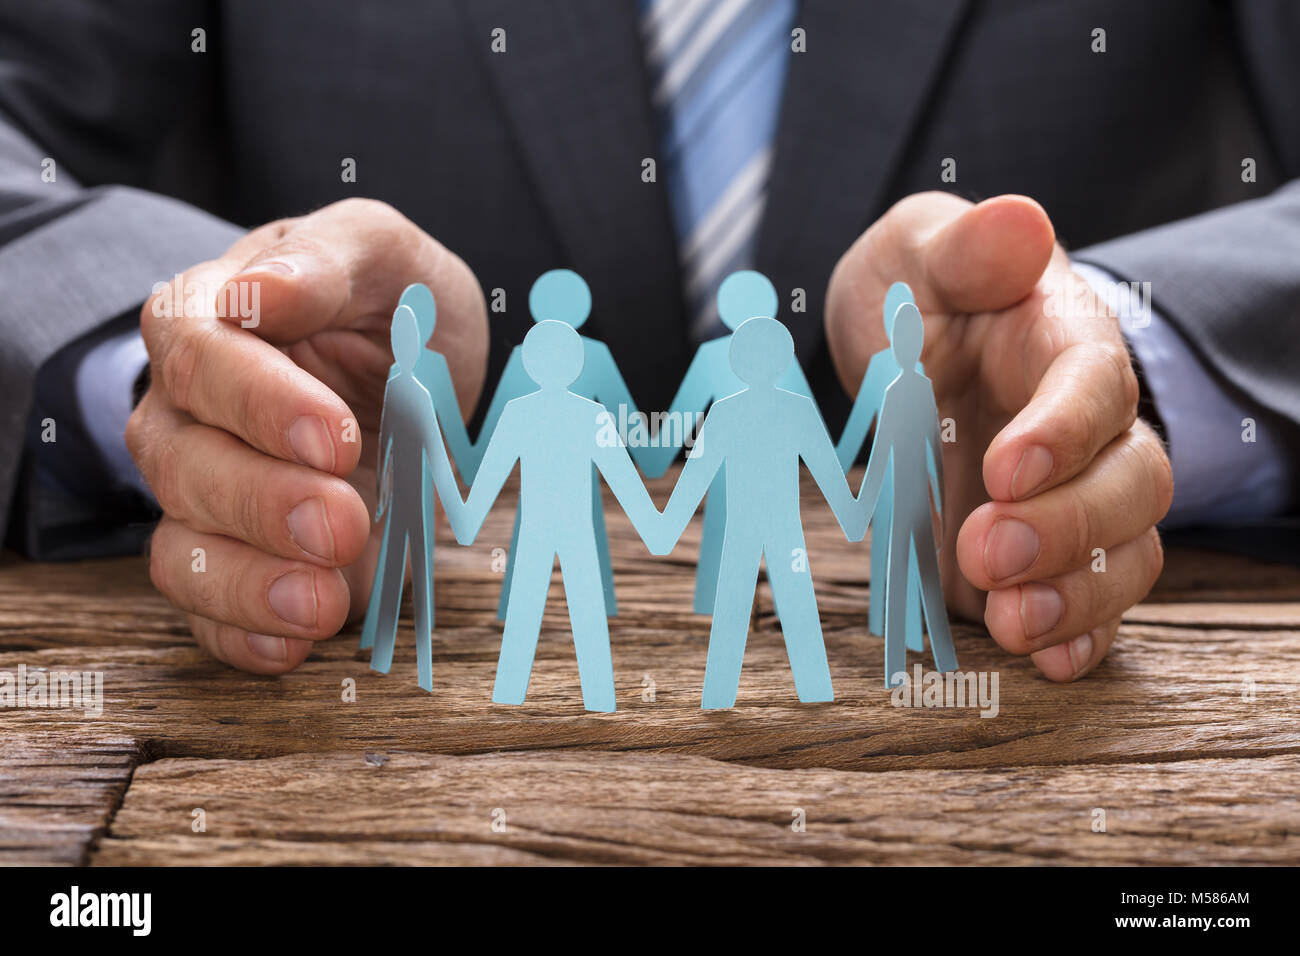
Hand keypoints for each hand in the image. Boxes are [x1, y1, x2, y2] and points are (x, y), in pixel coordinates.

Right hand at [127, 199, 487, 674]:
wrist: (419, 371)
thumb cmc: (392, 304)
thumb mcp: (385, 256)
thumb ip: (327, 259)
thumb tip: (260, 289)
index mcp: (209, 321)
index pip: (198, 357)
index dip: (257, 402)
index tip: (334, 437)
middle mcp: (189, 414)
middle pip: (184, 464)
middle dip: (262, 502)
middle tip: (343, 521)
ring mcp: (207, 496)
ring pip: (184, 548)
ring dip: (249, 583)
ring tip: (321, 604)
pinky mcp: (241, 560)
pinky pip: (208, 612)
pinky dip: (244, 636)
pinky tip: (295, 645)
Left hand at [826, 193, 1171, 681]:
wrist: (909, 353)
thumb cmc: (917, 295)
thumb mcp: (915, 253)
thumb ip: (962, 247)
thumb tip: (1021, 223)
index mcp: (1062, 341)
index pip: (1096, 384)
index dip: (1065, 430)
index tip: (1008, 467)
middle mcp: (1088, 426)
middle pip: (1131, 482)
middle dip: (1066, 527)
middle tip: (984, 547)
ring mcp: (1073, 494)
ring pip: (1126, 552)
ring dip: (1076, 596)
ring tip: (1009, 622)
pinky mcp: (1047, 553)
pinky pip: (1094, 602)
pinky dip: (1080, 636)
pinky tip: (1047, 660)